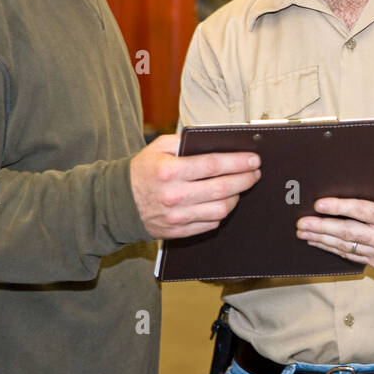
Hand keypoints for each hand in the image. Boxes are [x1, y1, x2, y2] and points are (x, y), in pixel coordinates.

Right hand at [130, 134, 261, 239]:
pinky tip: (224, 202)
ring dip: (236, 197)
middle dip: (245, 179)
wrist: (117, 204)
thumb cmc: (141, 172)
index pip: (213, 165)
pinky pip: (210, 224)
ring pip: (220, 209)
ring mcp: (177, 216)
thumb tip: (215, 142)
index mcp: (169, 171)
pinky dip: (221, 213)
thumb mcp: (157, 148)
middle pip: (222, 188)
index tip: (254, 160)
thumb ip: (184, 142)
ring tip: (240, 187)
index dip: (238, 162)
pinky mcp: (178, 231)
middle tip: (255, 173)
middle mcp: (174, 196)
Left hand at [296, 139, 373, 268]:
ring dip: (322, 239)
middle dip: (322, 227)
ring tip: (303, 232)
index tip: (318, 204)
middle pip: (348, 232)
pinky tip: (317, 242)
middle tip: (302, 223)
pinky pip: (350, 255)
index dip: (339, 208)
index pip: (362, 211)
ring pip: (346, 246)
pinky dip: (331, 248)